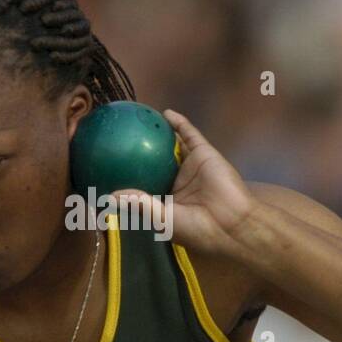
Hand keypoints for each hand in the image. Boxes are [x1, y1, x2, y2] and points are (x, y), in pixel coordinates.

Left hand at [109, 108, 254, 255]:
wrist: (231, 224)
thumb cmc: (196, 228)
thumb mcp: (161, 219)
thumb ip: (138, 204)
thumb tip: (110, 196)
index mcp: (167, 199)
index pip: (145, 184)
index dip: (130, 174)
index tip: (112, 165)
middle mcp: (178, 181)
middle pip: (156, 161)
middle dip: (141, 150)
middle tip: (123, 137)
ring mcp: (191, 167)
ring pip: (173, 145)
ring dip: (159, 133)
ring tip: (142, 120)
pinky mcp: (204, 154)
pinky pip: (190, 135)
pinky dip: (179, 123)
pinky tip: (165, 113)